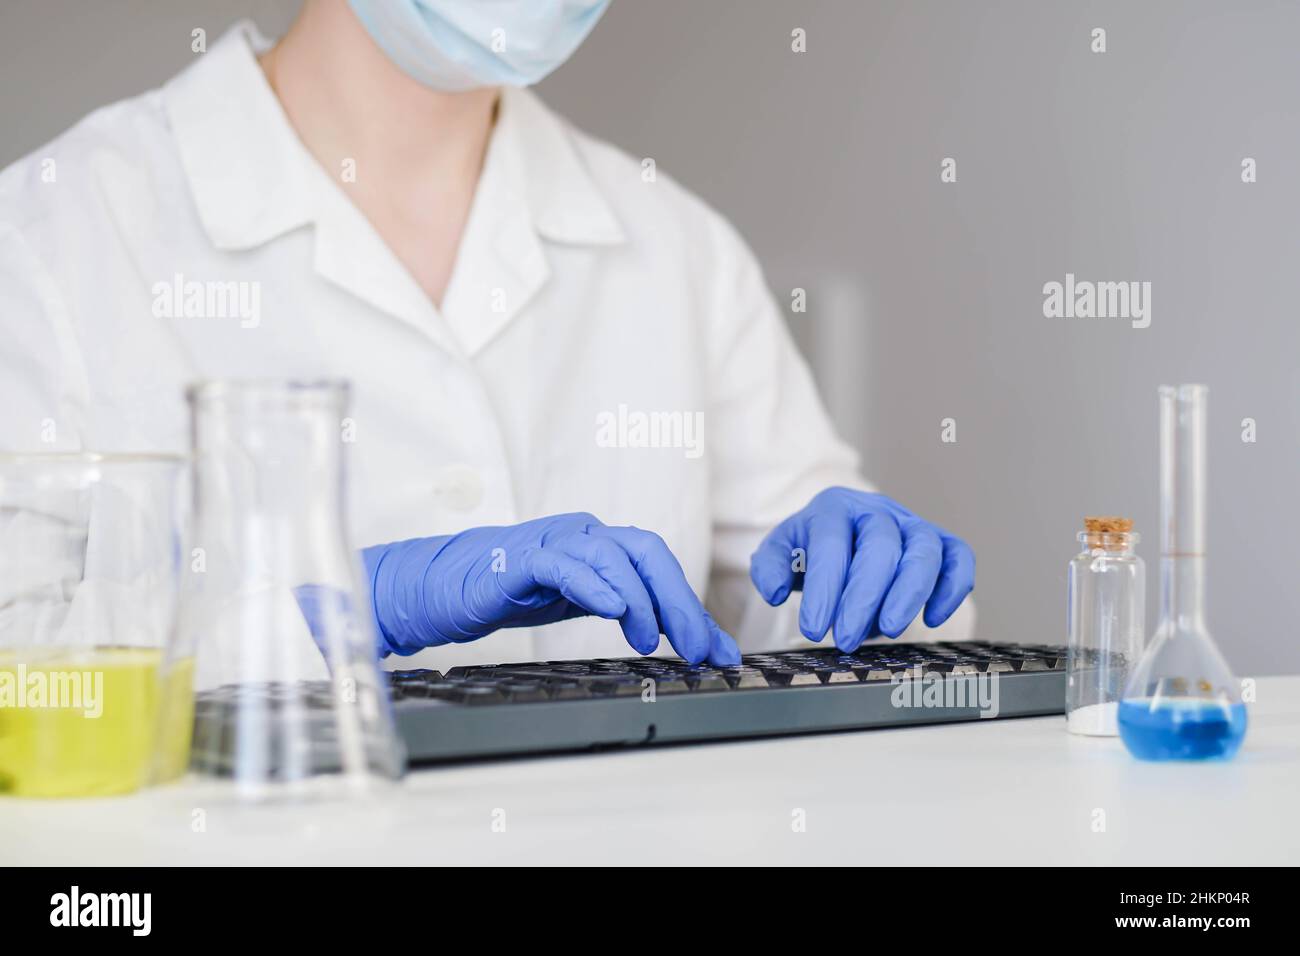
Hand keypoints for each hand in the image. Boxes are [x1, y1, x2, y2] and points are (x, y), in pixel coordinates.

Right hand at [362, 513, 739, 665]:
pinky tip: (613, 609)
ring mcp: (554, 542)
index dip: (693, 607)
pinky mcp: (521, 559)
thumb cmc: (521, 593)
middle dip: (678, 600)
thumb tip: (705, 648)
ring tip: (652, 639)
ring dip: (640, 598)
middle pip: (646, 553)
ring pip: (611, 555)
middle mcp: (585, 534)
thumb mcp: (589, 606)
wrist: (449, 587)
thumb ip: (641, 619)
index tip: (720, 654)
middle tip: (696, 648)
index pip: (661, 566)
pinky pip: (564, 564)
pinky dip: (593, 583)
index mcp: (605, 545)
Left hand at [749, 487, 973, 651]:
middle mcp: (878, 510)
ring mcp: (913, 525)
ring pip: (925, 551)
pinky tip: (933, 619)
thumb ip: (770, 567)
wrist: (839, 541)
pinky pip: (959, 559)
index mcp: (835, 507)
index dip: (825, 587)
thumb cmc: (810, 551)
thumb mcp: (780, 553)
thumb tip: (777, 590)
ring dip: (909, 593)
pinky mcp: (942, 543)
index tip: (815, 628)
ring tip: (888, 630)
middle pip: (881, 546)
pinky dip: (952, 588)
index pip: (832, 543)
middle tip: (846, 639)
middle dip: (864, 597)